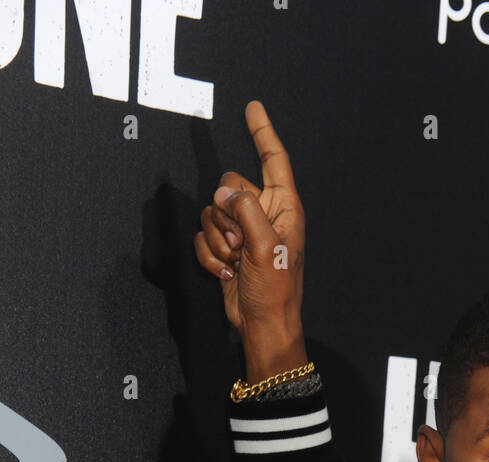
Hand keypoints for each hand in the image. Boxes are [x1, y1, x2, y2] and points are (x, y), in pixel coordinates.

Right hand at [194, 99, 305, 357]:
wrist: (262, 326)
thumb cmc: (275, 291)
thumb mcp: (265, 246)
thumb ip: (245, 210)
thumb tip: (224, 192)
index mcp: (284, 208)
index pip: (274, 160)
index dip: (262, 133)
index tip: (253, 106)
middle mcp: (264, 215)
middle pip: (229, 186)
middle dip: (227, 215)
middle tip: (242, 245)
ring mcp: (244, 232)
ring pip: (212, 212)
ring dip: (218, 240)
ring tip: (236, 263)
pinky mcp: (226, 248)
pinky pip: (204, 235)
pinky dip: (209, 255)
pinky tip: (226, 273)